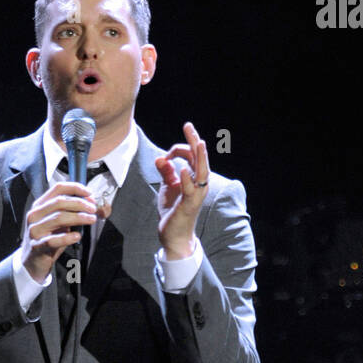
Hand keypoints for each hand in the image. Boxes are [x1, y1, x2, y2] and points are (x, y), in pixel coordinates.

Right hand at [21, 182, 96, 282]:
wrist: (32, 262)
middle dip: (80, 204)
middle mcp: (35, 215)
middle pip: (59, 202)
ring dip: (78, 217)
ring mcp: (34, 230)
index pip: (58, 189)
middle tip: (93, 209)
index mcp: (40, 206)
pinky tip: (77, 236)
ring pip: (58, 218)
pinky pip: (53, 240)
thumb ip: (70, 213)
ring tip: (90, 219)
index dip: (75, 188)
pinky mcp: (36, 246)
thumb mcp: (58, 224)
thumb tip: (91, 205)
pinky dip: (67, 237)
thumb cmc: (47, 240)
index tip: (89, 194)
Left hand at [155, 121, 208, 258]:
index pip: (190, 156)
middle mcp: (199, 185)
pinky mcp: (189, 205)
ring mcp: (196, 195)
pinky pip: (190, 190)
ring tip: (198, 142)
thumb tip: (160, 159)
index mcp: (194, 178)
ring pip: (202, 172)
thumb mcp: (167, 187)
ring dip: (200, 157)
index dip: (176, 151)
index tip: (164, 157)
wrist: (173, 236)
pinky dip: (186, 179)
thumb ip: (166, 172)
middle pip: (199, 159)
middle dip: (194, 141)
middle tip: (188, 126)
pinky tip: (182, 169)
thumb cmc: (173, 211)